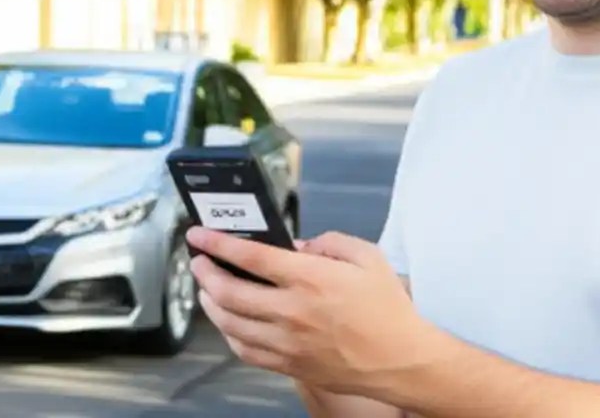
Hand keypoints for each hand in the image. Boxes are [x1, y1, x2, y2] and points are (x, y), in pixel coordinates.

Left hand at [187, 227, 431, 395]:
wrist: (400, 360)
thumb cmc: (387, 309)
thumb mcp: (367, 256)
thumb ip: (330, 241)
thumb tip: (299, 245)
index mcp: (310, 278)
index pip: (249, 256)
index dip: (217, 243)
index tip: (199, 235)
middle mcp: (292, 310)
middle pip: (229, 291)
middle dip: (205, 272)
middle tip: (198, 261)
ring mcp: (287, 342)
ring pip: (230, 323)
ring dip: (210, 303)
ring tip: (206, 289)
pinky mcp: (289, 365)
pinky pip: (245, 350)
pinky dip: (228, 334)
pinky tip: (228, 322)